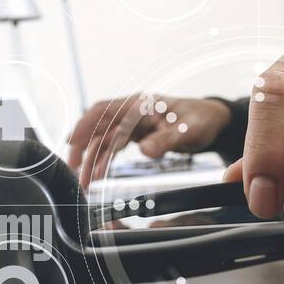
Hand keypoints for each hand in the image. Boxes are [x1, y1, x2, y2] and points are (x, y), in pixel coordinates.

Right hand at [67, 94, 230, 187]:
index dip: (87, 127)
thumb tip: (146, 151)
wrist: (210, 120)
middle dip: (84, 148)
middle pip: (98, 127)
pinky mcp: (134, 133)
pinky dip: (104, 158)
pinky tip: (97, 171)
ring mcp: (131, 122)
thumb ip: (167, 140)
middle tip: (75, 170)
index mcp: (140, 104)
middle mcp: (131, 111)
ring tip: (85, 179)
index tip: (74, 144)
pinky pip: (112, 144)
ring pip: (104, 138)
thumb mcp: (189, 130)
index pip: (105, 112)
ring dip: (92, 157)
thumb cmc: (200, 120)